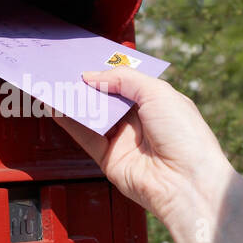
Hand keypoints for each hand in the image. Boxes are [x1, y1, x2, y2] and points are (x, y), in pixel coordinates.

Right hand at [52, 67, 233, 225]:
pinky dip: (70, 123)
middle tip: (68, 71)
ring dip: (76, 102)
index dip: (108, 72)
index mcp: (157, 102)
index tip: (87, 61)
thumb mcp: (157, 93)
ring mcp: (124, 141)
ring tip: (58, 85)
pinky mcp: (110, 159)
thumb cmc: (184, 136)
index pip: (127, 82)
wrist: (185, 182)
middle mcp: (140, 121)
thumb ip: (124, 79)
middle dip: (88, 86)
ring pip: (94, 117)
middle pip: (107, 98)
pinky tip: (58, 109)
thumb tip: (93, 76)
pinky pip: (86, 137)